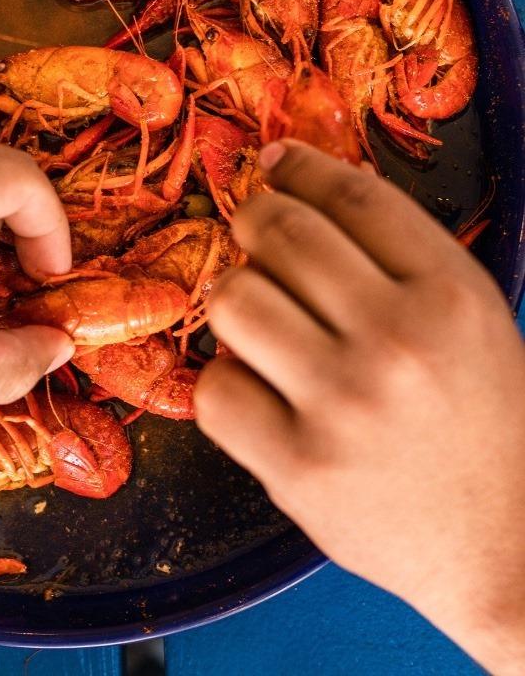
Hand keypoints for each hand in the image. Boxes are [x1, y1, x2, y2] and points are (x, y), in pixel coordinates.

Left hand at [195, 141, 524, 671]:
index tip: (275, 162)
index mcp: (450, 297)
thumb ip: (401, 252)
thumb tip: (317, 175)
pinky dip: (227, 382)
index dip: (301, 168)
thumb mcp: (472, 320)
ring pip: (234, 298)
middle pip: (282, 234)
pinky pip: (215, 386)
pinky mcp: (296, 466)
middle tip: (255, 235)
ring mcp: (342, 406)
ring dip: (237, 298)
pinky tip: (259, 390)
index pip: (352, 196)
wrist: (506, 547)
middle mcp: (396, 343)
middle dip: (255, 221)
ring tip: (261, 319)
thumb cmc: (482, 421)